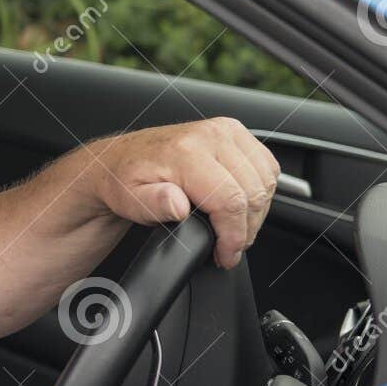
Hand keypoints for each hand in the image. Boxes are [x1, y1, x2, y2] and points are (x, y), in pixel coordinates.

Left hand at [82, 117, 279, 268]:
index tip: (227, 255)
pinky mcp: (235, 132)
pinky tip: (240, 205)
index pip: (231, 200)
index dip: (234, 235)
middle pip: (253, 193)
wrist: (120, 159)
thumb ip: (154, 204)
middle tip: (229, 249)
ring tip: (233, 229)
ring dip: (256, 212)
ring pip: (265, 181)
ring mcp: (225, 131)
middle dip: (246, 229)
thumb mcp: (129, 200)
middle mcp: (210, 135)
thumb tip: (178, 205)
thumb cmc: (125, 180)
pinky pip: (266, 167)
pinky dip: (260, 190)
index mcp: (186, 152)